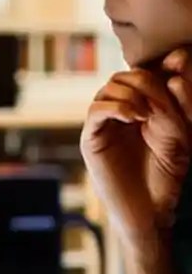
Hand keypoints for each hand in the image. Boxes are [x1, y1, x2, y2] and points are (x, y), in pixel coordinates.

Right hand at [81, 50, 191, 242]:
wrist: (150, 208)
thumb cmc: (167, 175)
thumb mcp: (181, 133)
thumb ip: (179, 104)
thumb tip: (171, 74)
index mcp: (143, 109)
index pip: (145, 72)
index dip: (161, 65)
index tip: (178, 65)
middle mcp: (121, 114)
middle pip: (126, 75)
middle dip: (147, 82)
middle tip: (161, 106)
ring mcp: (105, 125)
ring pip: (110, 87)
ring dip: (133, 94)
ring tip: (147, 116)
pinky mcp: (92, 139)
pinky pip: (96, 110)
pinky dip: (117, 107)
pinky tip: (135, 119)